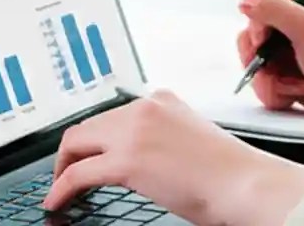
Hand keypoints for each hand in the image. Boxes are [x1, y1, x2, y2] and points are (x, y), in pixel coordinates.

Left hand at [45, 90, 303, 225]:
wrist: (246, 184)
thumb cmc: (231, 173)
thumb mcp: (191, 140)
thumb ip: (163, 138)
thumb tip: (143, 159)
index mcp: (163, 100)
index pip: (114, 114)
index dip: (95, 137)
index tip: (87, 152)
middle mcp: (145, 108)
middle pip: (89, 125)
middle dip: (73, 151)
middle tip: (67, 172)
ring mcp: (133, 131)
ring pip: (76, 143)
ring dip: (63, 167)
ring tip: (61, 189)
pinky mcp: (126, 160)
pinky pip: (77, 174)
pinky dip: (61, 189)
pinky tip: (57, 202)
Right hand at [236, 0, 303, 121]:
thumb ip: (275, 10)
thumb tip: (245, 4)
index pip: (258, 3)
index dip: (256, 25)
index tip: (264, 42)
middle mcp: (296, 22)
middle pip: (250, 36)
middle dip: (261, 60)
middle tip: (276, 70)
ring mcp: (290, 50)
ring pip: (255, 64)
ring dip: (271, 81)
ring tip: (297, 86)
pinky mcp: (288, 74)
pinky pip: (264, 83)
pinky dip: (278, 93)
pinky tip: (299, 94)